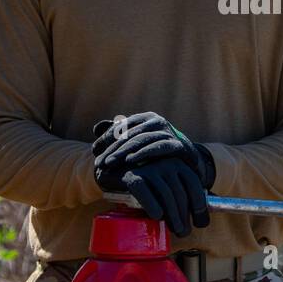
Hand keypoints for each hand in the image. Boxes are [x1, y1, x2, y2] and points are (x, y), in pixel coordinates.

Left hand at [91, 112, 215, 189]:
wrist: (188, 160)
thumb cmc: (158, 149)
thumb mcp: (137, 139)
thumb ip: (118, 133)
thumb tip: (96, 128)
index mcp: (146, 118)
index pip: (122, 126)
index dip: (107, 137)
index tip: (94, 150)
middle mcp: (157, 121)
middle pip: (129, 134)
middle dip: (111, 148)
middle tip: (99, 162)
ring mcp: (168, 132)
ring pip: (140, 141)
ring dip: (122, 152)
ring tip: (109, 163)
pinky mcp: (177, 145)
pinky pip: (157, 148)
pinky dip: (142, 154)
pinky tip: (130, 161)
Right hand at [120, 156, 210, 237]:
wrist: (113, 170)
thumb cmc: (145, 182)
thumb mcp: (165, 184)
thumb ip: (181, 195)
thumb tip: (202, 220)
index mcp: (177, 163)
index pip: (194, 184)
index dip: (200, 205)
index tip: (201, 223)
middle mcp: (164, 162)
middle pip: (180, 192)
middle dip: (184, 216)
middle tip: (184, 232)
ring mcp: (148, 167)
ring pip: (165, 194)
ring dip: (172, 215)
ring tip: (175, 230)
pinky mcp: (131, 175)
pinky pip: (144, 191)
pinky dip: (152, 205)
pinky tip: (157, 216)